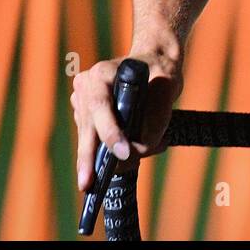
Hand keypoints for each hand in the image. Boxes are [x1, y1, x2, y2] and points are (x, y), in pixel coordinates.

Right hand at [71, 52, 182, 191]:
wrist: (153, 64)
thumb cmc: (161, 73)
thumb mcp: (167, 89)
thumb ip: (155, 118)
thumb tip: (138, 149)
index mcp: (102, 73)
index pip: (100, 105)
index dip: (109, 131)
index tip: (123, 152)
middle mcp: (86, 86)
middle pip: (87, 127)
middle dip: (89, 158)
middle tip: (89, 184)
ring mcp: (82, 101)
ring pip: (90, 138)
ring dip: (106, 156)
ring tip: (144, 152)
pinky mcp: (84, 115)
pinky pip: (94, 140)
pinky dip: (108, 150)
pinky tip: (130, 149)